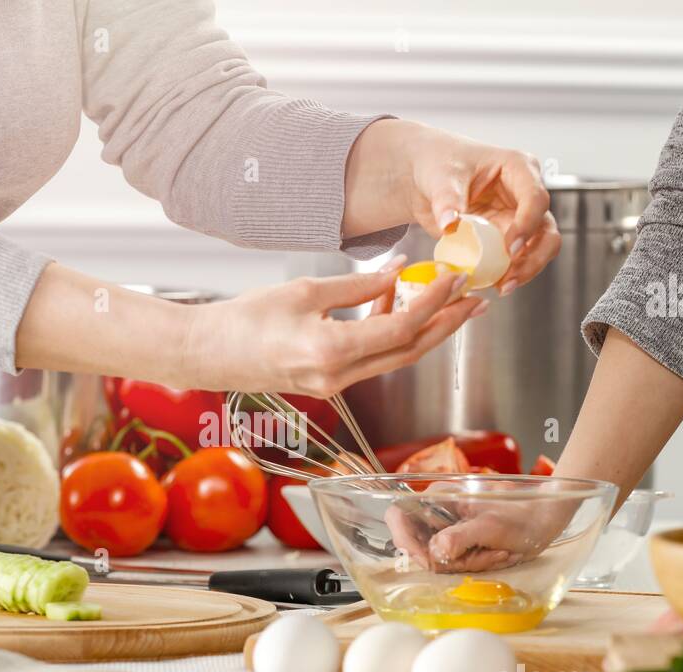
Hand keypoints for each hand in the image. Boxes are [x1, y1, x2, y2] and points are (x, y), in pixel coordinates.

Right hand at [184, 261, 487, 396]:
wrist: (207, 354)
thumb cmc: (243, 321)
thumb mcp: (304, 292)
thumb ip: (356, 286)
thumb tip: (398, 274)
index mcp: (331, 352)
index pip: (401, 328)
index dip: (435, 303)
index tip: (456, 278)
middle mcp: (338, 377)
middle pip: (409, 352)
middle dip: (446, 325)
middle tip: (475, 300)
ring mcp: (334, 385)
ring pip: (394, 359)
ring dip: (424, 331)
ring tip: (448, 301)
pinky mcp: (328, 383)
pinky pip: (372, 359)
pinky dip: (391, 335)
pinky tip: (396, 306)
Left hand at [344, 119, 561, 294]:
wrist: (425, 180)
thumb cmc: (439, 164)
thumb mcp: (441, 177)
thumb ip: (447, 199)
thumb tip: (449, 224)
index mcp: (518, 167)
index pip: (535, 198)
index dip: (527, 225)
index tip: (510, 249)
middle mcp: (524, 194)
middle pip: (547, 229)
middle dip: (534, 257)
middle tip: (510, 278)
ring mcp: (518, 218)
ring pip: (539, 249)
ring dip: (525, 271)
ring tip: (502, 287)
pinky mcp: (506, 237)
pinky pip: (516, 260)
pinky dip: (507, 274)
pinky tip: (489, 284)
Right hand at [385, 481, 576, 572]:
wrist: (543, 519)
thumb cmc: (520, 516)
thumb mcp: (490, 526)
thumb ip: (460, 538)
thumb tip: (436, 553)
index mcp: (438, 497)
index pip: (399, 516)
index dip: (405, 540)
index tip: (427, 560)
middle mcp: (437, 513)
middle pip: (419, 544)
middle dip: (447, 558)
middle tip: (478, 557)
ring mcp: (446, 529)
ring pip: (437, 557)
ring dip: (467, 563)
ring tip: (494, 552)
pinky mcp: (457, 542)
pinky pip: (453, 562)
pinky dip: (474, 564)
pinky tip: (495, 554)